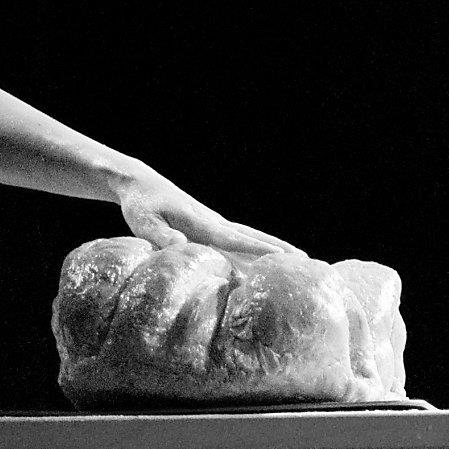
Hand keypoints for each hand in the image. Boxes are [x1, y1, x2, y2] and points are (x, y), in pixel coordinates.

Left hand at [117, 173, 299, 256]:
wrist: (141, 185)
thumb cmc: (140, 205)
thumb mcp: (143, 222)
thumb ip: (160, 235)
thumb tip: (182, 245)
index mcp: (201, 224)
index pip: (234, 239)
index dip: (257, 250)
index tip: (281, 257)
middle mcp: (214, 224)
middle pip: (252, 237)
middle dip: (279, 249)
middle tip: (308, 260)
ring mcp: (215, 225)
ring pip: (250, 238)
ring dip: (274, 248)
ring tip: (301, 260)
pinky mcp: (210, 229)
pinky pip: (239, 242)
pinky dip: (256, 250)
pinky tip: (265, 264)